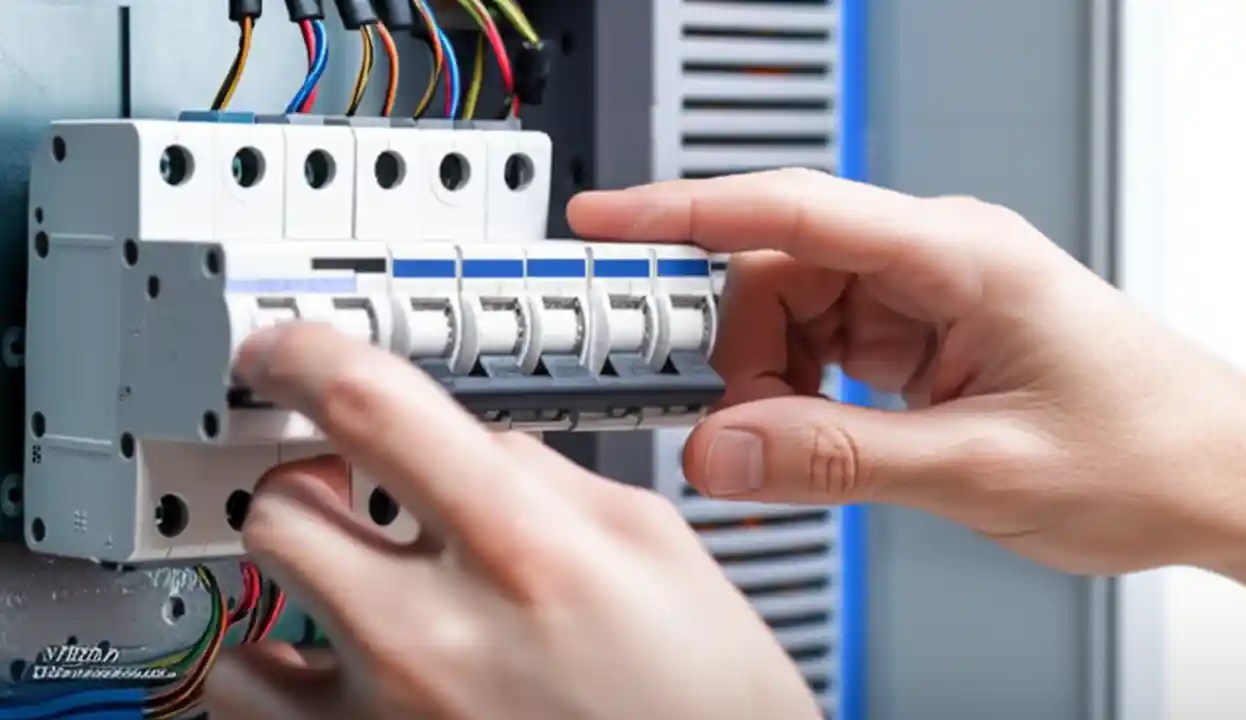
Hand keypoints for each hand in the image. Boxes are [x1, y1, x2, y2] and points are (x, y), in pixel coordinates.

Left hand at [205, 325, 819, 719]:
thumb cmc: (701, 701)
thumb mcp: (656, 546)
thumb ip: (545, 476)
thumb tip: (467, 443)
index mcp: (527, 551)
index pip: (368, 408)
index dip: (302, 355)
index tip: (282, 353)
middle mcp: (437, 637)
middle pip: (281, 505)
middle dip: (307, 478)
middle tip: (346, 487)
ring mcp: (386, 718)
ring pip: (247, 609)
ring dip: (291, 580)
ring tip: (345, 586)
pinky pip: (246, 701)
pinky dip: (273, 670)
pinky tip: (327, 662)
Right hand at [570, 169, 1245, 599]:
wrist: (1216, 480)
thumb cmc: (1146, 449)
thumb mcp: (978, 467)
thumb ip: (836, 460)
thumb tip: (721, 450)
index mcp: (957, 254)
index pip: (793, 209)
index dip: (684, 211)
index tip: (603, 220)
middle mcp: (932, 260)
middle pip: (775, 271)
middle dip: (738, 352)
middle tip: (727, 428)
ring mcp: (923, 298)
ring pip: (789, 315)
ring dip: (768, 382)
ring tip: (794, 447)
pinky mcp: (917, 338)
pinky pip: (820, 349)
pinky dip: (798, 396)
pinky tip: (820, 439)